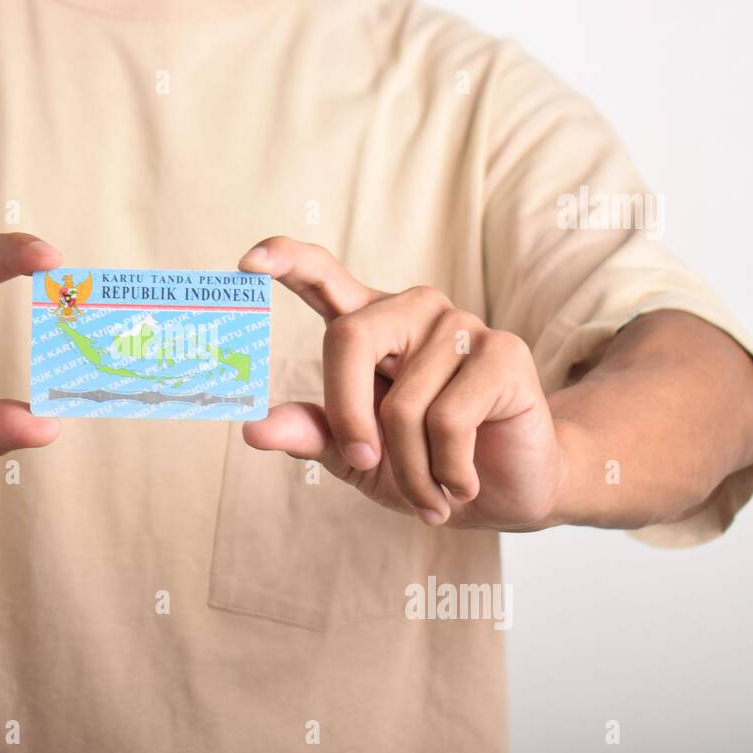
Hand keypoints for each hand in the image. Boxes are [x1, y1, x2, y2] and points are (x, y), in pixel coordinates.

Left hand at [238, 237, 564, 529]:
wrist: (504, 491)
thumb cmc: (423, 465)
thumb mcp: (356, 458)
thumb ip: (313, 434)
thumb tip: (253, 429)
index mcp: (369, 325)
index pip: (323, 276)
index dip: (287, 261)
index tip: (248, 261)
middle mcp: (412, 311)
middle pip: (349, 338)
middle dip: (348, 418)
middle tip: (365, 464)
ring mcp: (460, 325)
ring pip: (403, 403)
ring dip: (411, 469)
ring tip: (430, 491)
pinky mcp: (502, 350)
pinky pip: (448, 419)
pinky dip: (447, 470)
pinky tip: (463, 481)